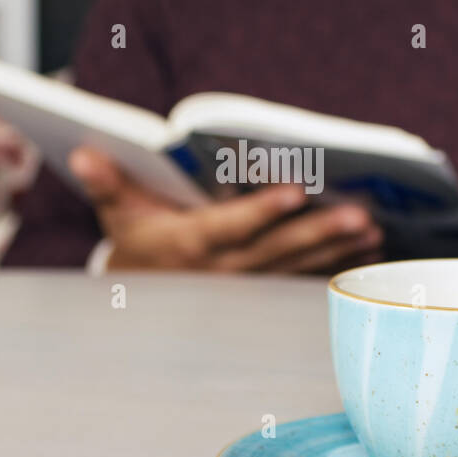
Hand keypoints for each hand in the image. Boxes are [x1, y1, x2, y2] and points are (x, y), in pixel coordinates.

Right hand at [69, 146, 382, 272]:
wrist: (138, 306)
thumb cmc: (136, 244)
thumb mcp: (115, 214)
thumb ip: (106, 181)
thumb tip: (82, 151)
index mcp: (189, 245)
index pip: (230, 227)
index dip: (262, 212)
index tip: (296, 192)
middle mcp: (223, 271)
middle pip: (277, 250)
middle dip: (320, 234)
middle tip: (362, 216)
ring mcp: (247, 286)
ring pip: (297, 267)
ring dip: (337, 250)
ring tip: (375, 231)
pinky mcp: (264, 292)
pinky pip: (305, 280)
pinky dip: (336, 267)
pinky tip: (370, 254)